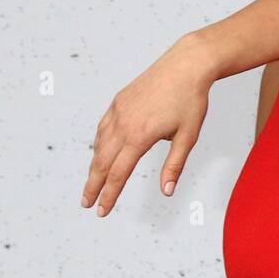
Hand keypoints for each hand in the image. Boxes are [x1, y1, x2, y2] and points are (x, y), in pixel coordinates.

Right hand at [82, 35, 215, 215]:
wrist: (186, 65)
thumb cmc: (192, 101)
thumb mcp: (188, 136)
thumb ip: (174, 165)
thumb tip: (166, 192)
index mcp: (140, 136)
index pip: (119, 173)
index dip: (109, 195)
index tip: (102, 211)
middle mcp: (123, 124)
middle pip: (102, 162)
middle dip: (93, 185)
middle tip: (86, 204)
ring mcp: (118, 111)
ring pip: (99, 145)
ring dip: (94, 166)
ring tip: (92, 183)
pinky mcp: (118, 102)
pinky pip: (103, 128)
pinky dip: (99, 144)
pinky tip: (100, 153)